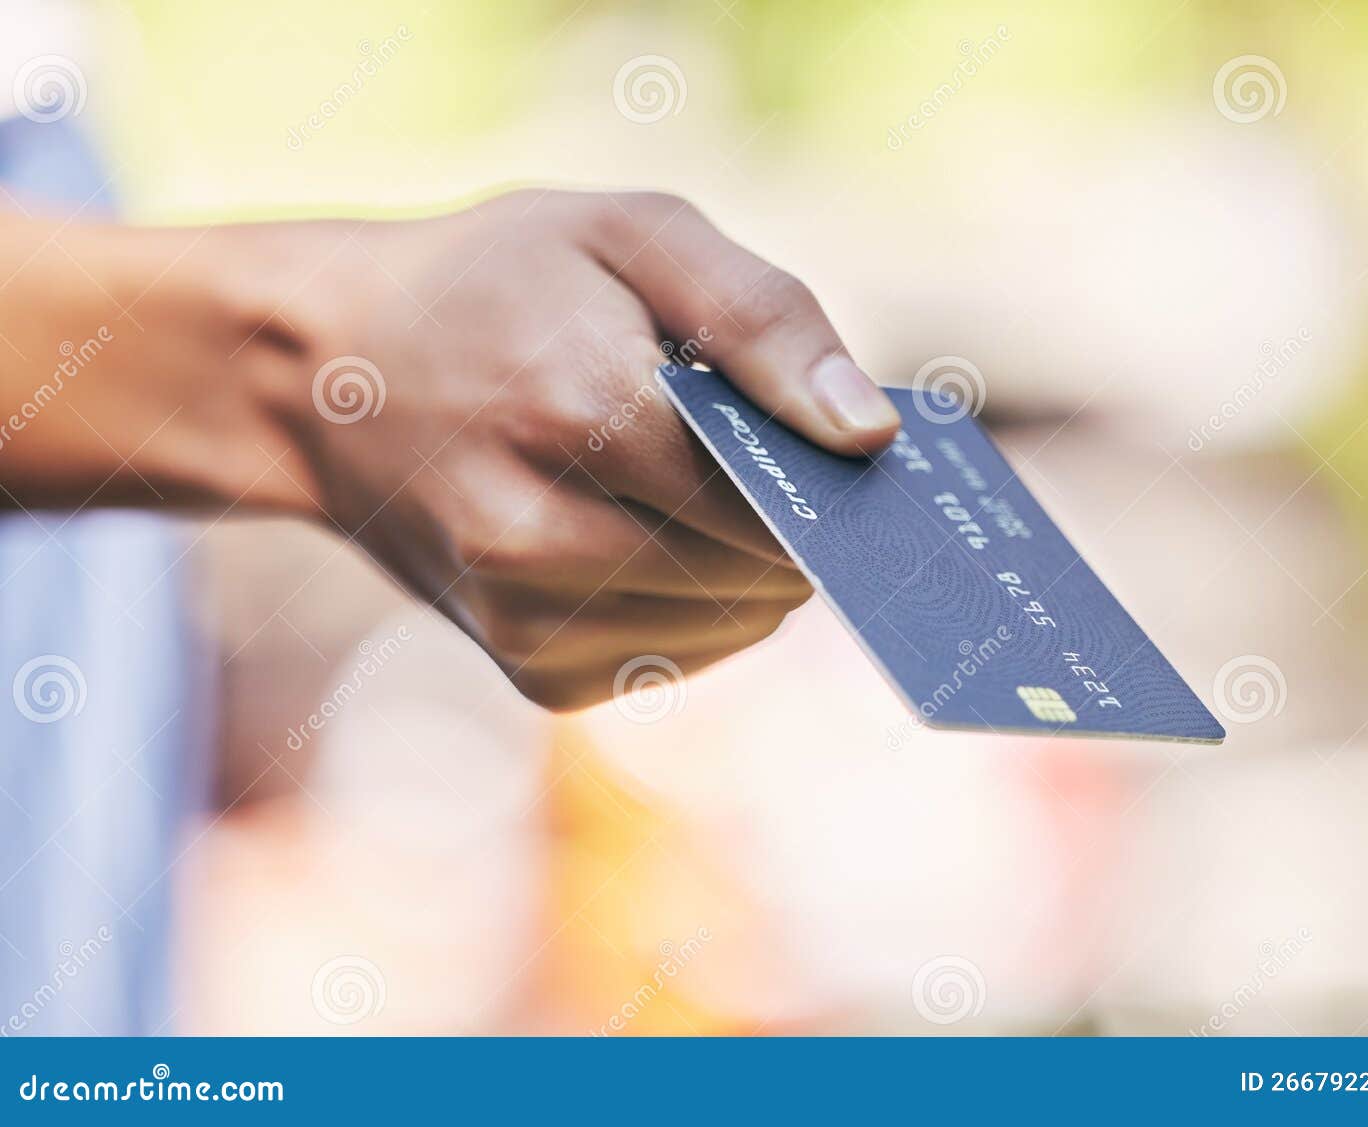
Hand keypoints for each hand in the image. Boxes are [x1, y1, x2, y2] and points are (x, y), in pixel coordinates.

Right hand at [263, 190, 900, 708]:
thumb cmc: (501, 284)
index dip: (827, 478)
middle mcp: (541, 534)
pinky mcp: (527, 668)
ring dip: (752, 566)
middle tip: (782, 459)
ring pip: (730, 622)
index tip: (855, 455)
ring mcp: (525, 614)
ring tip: (707, 486)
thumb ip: (764, 320)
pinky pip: (678, 654)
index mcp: (578, 406)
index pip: (771, 493)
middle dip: (795, 521)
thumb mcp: (634, 237)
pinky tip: (660, 536)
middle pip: (757, 568)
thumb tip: (869, 436)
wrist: (329, 374)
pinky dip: (699, 603)